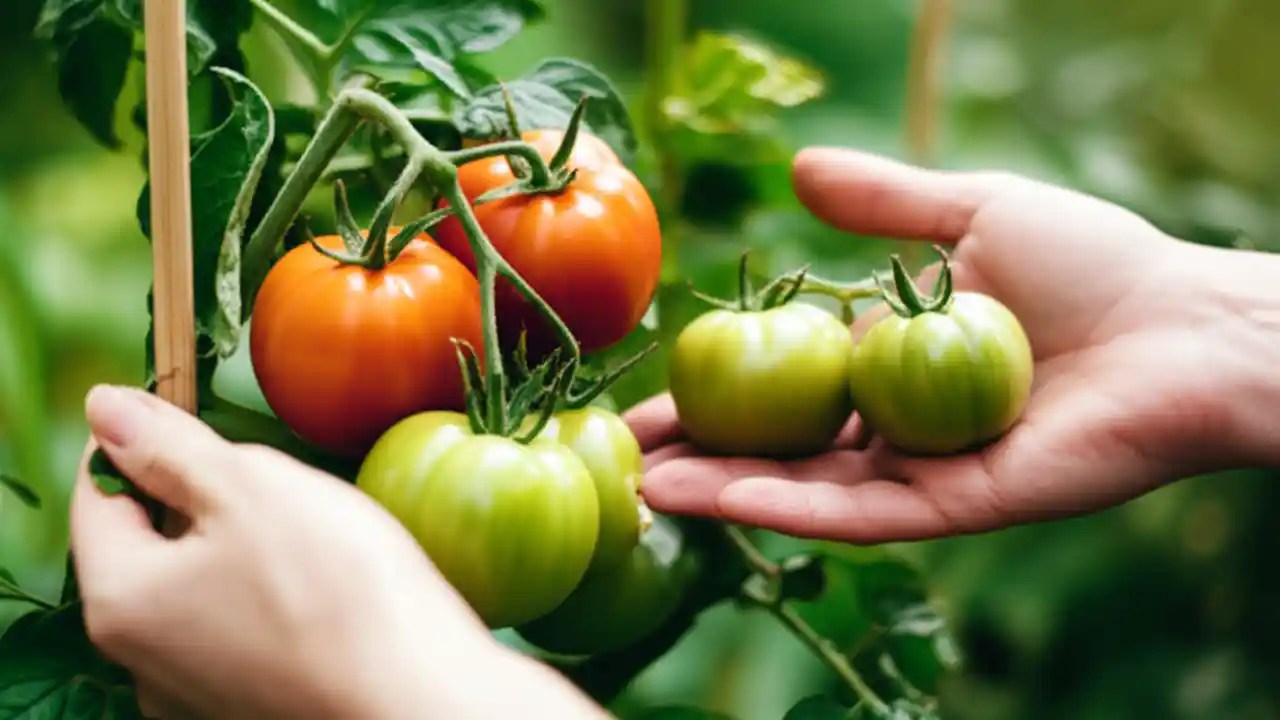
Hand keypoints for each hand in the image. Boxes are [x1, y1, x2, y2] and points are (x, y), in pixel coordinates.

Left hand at [72, 385, 605, 719]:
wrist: (421, 697)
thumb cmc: (337, 587)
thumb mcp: (249, 486)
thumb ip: (167, 445)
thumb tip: (105, 408)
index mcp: (120, 599)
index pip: (96, 494)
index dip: (141, 440)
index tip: (196, 412)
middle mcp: (141, 660)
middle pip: (150, 544)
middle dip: (202, 496)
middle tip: (271, 476)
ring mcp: (195, 693)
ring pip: (198, 586)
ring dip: (238, 546)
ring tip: (308, 533)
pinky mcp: (249, 706)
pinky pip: (238, 629)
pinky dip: (266, 596)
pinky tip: (320, 588)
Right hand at [628, 147, 1279, 543]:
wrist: (1187, 326)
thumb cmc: (1096, 265)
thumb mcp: (972, 214)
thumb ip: (884, 204)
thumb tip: (798, 169)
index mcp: (895, 367)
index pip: (784, 386)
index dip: (715, 391)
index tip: (646, 392)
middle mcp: (899, 430)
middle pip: (781, 450)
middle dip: (701, 454)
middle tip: (621, 453)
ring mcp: (924, 474)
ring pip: (807, 491)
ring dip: (724, 492)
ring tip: (646, 485)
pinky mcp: (957, 509)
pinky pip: (859, 513)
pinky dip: (787, 507)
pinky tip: (719, 497)